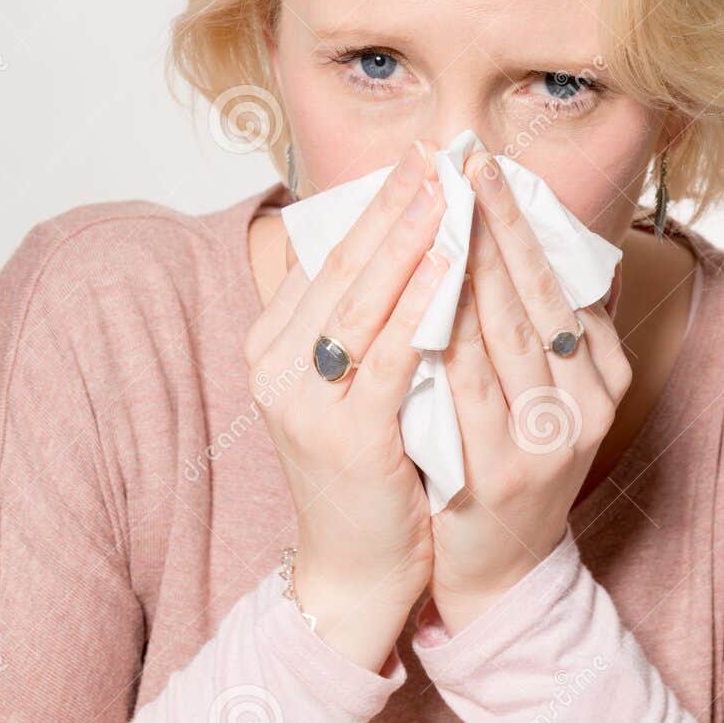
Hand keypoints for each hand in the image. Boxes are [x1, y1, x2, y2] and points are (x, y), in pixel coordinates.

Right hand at [244, 140, 448, 670]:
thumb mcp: (344, 381)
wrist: (354, 568)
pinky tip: (450, 265)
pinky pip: (388, 354)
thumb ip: (357, 316)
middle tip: (434, 154)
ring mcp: (305, 401)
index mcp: (273, 343)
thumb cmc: (366, 466)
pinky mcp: (345, 435)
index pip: (326, 254)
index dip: (372, 202)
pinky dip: (419, 303)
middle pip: (342, 266)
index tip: (415, 158)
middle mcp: (277, 366)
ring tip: (446, 191)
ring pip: (363, 300)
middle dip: (392, 205)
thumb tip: (401, 234)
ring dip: (409, 238)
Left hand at [428, 149, 630, 634]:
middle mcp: (587, 401)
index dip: (523, 220)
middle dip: (496, 224)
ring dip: (472, 264)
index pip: (560, 278)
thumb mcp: (536, 386)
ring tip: (443, 208)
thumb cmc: (505, 456)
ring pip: (507, 333)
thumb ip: (530, 321)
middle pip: (536, 294)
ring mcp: (549, 438)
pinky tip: (424, 294)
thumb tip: (504, 227)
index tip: (489, 165)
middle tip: (465, 164)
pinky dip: (447, 336)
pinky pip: (470, 388)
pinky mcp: (506, 472)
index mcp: (600, 372)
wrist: (497, 569)